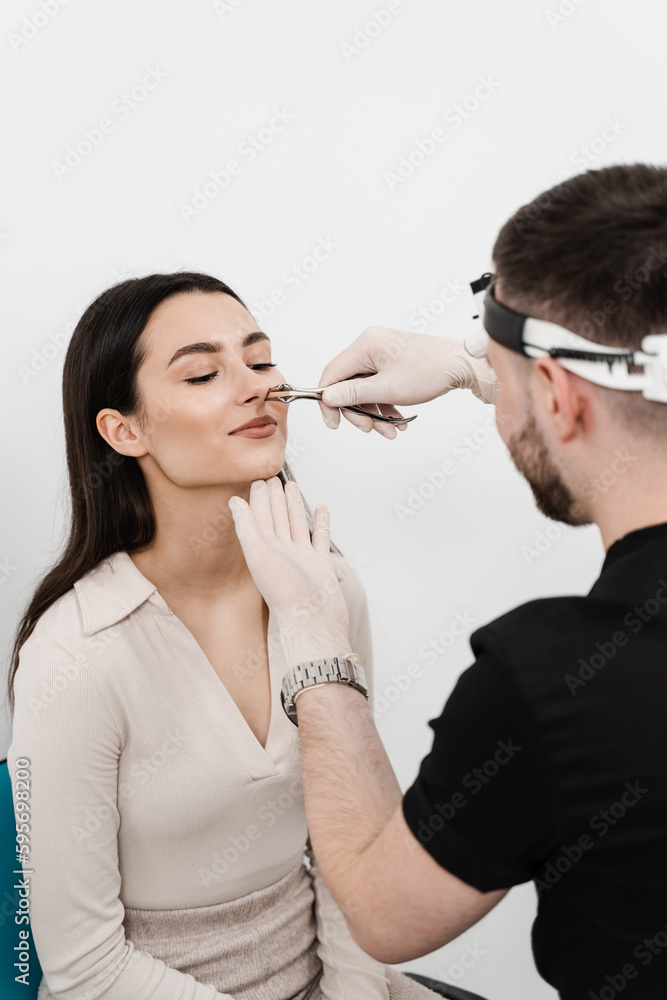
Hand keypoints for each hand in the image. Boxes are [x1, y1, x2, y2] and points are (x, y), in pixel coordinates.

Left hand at [227, 478, 351, 665]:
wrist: (314, 622)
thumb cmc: (287, 594)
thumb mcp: (260, 555)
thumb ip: (247, 528)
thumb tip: (234, 502)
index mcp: (265, 548)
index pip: (260, 516)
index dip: (258, 497)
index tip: (257, 479)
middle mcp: (282, 552)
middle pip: (277, 517)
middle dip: (274, 497)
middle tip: (272, 477)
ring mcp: (302, 558)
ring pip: (297, 524)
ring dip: (293, 505)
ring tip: (291, 486)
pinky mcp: (320, 565)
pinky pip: (319, 537)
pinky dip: (321, 522)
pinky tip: (322, 508)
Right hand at [317, 327, 498, 434]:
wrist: (461, 365)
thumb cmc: (430, 370)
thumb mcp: (388, 388)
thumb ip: (354, 394)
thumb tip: (328, 397)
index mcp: (365, 345)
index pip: (332, 374)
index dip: (328, 401)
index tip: (332, 422)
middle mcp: (370, 346)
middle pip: (348, 385)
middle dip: (358, 411)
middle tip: (369, 428)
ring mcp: (381, 354)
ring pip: (364, 390)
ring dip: (373, 413)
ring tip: (389, 430)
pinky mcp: (391, 363)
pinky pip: (378, 387)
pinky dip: (384, 406)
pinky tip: (396, 421)